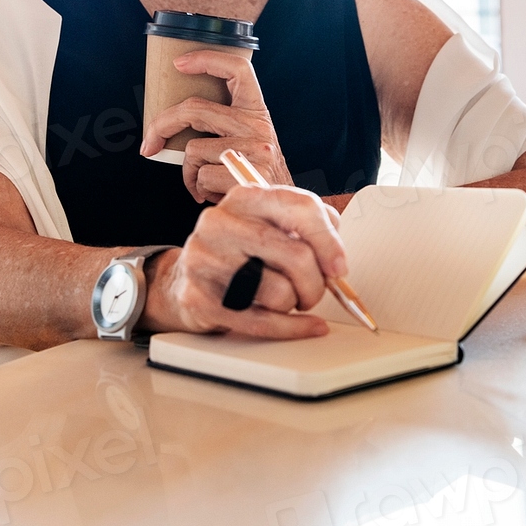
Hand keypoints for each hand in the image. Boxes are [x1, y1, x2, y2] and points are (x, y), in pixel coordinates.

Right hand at [140, 185, 346, 338]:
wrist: (186, 280)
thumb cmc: (240, 254)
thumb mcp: (272, 226)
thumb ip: (309, 228)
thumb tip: (336, 258)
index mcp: (245, 198)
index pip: (300, 208)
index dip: (329, 241)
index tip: (339, 267)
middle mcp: (220, 222)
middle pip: (296, 255)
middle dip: (317, 283)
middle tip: (314, 291)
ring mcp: (205, 260)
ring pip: (281, 292)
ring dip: (294, 304)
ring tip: (285, 299)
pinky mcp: (198, 298)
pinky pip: (262, 322)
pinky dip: (292, 328)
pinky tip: (305, 325)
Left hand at [141, 49, 293, 203]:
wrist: (282, 210)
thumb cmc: (258, 176)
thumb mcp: (251, 142)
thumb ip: (224, 127)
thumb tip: (174, 124)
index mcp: (257, 112)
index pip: (238, 69)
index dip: (207, 59)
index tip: (179, 63)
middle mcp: (258, 126)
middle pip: (195, 109)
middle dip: (162, 125)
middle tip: (149, 144)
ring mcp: (254, 149)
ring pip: (193, 149)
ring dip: (189, 172)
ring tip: (204, 183)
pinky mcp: (245, 174)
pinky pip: (201, 176)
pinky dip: (199, 189)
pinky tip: (214, 193)